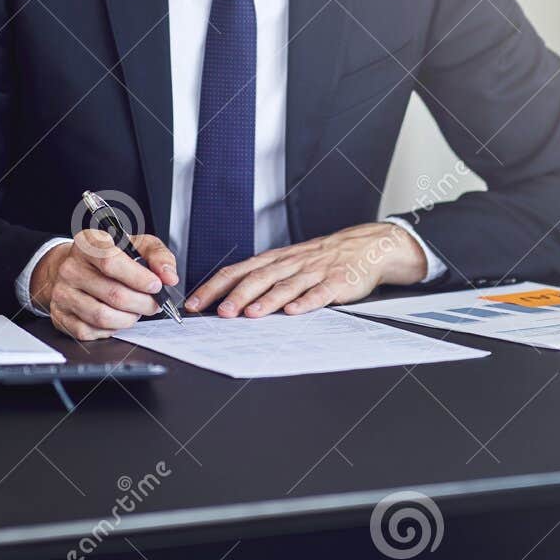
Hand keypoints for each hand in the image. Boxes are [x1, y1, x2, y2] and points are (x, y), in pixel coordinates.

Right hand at [31, 230, 178, 340]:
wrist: (74, 268)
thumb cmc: (108, 256)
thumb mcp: (135, 244)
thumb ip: (157, 255)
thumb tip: (169, 277)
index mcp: (88, 244)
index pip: (111, 262)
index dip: (138, 278)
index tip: (156, 285)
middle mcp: (70, 268)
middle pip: (113, 294)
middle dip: (143, 303)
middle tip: (154, 303)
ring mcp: (62, 293)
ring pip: (103, 316)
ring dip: (129, 318)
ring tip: (136, 310)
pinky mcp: (61, 316)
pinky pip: (92, 331)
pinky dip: (111, 329)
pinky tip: (117, 318)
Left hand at [185, 222, 427, 318]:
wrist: (365, 246)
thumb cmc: (321, 258)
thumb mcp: (288, 262)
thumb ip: (262, 278)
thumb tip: (226, 298)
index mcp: (275, 259)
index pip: (237, 271)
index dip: (214, 286)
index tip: (195, 303)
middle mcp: (290, 263)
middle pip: (258, 278)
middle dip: (237, 295)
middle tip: (219, 312)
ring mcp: (313, 272)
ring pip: (286, 285)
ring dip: (267, 300)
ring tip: (250, 314)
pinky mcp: (336, 282)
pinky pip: (319, 292)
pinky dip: (305, 301)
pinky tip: (294, 312)